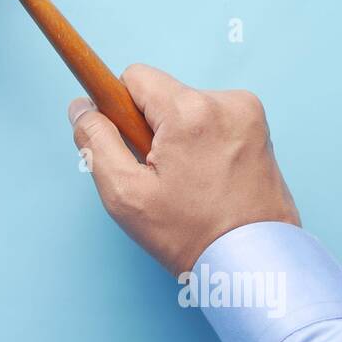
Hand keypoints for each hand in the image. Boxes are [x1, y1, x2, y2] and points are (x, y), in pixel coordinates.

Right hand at [69, 64, 300, 274]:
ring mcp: (248, 114)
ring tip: (188, 183)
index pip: (135, 77)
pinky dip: (203, 142)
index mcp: (190, 112)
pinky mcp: (260, 129)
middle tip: (160, 176)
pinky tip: (208, 179)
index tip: (127, 140)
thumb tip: (81, 107)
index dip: (121, 109)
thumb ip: (95, 143)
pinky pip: (213, 119)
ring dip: (178, 136)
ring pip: (187, 108)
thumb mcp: (126, 195)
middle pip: (162, 95)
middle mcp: (225, 102)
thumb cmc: (192, 236)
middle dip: (152, 128)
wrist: (255, 264)